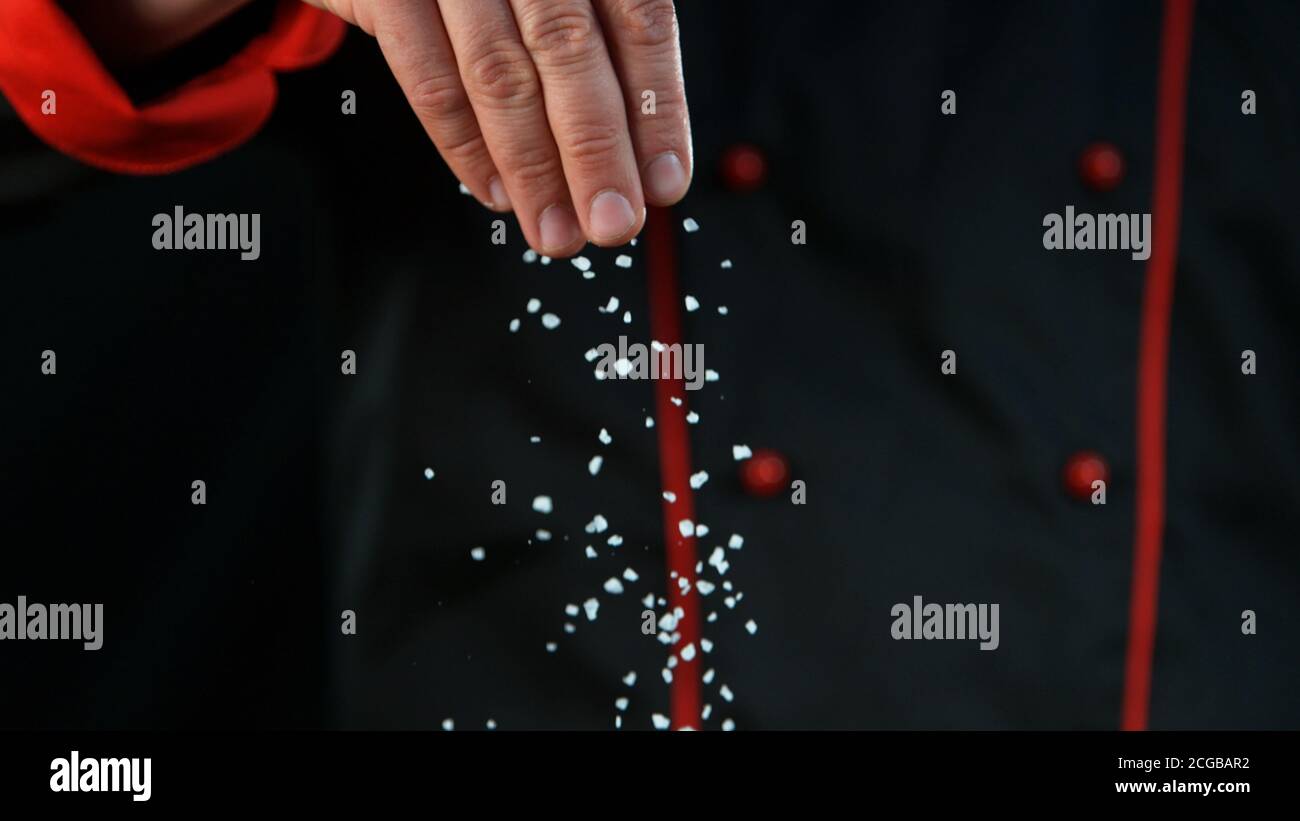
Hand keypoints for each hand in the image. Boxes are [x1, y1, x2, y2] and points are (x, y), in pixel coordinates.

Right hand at [307, 0, 692, 256]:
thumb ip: (597, 40)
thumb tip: (641, 151)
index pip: (639, 19)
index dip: (656, 108)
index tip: (665, 182)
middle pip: (568, 53)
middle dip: (596, 153)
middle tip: (613, 223)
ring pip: (499, 75)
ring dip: (533, 168)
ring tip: (556, 229)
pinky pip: (429, 79)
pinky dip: (464, 146)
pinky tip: (496, 191)